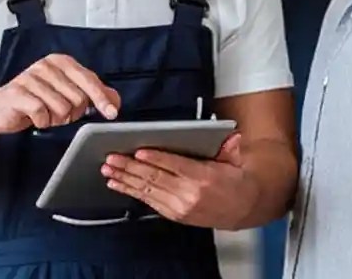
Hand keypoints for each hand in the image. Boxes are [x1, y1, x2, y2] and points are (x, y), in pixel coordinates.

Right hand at [0, 53, 120, 133]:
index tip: (111, 113)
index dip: (102, 98)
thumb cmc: (36, 101)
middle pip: (77, 97)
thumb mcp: (67, 95)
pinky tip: (35, 118)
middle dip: (72, 113)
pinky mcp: (18, 92)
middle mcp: (47, 65)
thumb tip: (115, 100)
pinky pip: (42, 113)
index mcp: (61, 62)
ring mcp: (31, 77)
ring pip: (62, 108)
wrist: (0, 109)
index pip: (89, 79)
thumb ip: (93, 95)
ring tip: (45, 114)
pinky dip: (42, 122)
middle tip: (58, 112)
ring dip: (56, 119)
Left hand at [101, 133, 255, 228]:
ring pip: (147, 190)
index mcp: (204, 177)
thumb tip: (232, 137)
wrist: (243, 209)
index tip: (138, 151)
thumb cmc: (235, 181)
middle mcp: (189, 194)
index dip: (155, 159)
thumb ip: (229, 148)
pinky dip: (131, 192)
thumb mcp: (235, 161)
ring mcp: (180, 207)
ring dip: (125, 180)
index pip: (175, 165)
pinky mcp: (175, 215)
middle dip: (130, 168)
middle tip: (112, 158)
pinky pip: (148, 202)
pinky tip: (117, 185)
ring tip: (108, 170)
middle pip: (155, 178)